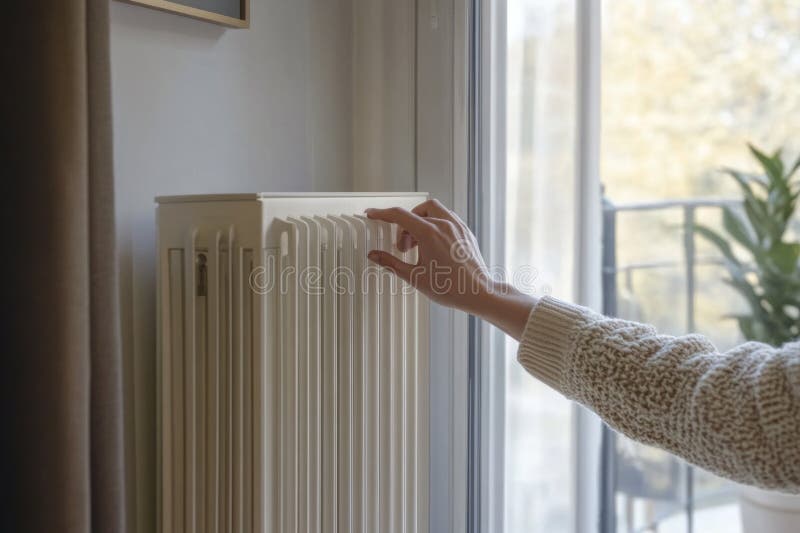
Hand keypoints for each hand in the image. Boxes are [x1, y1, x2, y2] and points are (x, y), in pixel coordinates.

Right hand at [365, 199, 537, 339]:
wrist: (479, 293)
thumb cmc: (451, 288)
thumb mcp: (414, 277)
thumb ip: (391, 263)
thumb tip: (374, 255)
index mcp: (429, 233)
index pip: (399, 215)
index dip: (382, 214)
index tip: (372, 214)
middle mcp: (444, 224)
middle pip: (415, 212)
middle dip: (404, 226)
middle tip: (402, 247)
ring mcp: (457, 226)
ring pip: (432, 210)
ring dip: (419, 222)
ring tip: (417, 245)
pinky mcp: (465, 232)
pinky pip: (446, 217)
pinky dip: (434, 224)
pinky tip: (432, 244)